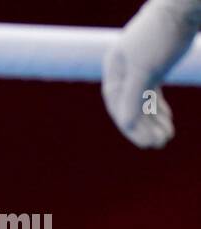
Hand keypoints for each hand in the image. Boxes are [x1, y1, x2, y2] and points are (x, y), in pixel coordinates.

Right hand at [102, 0, 200, 147]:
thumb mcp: (147, 68)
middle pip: (130, 105)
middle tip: (159, 144)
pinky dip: (159, 107)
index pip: (118, 105)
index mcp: (114, 68)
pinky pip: (153, 92)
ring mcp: (140, 66)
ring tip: (166, 137)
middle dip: (145, 126)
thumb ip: (132, 97)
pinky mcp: (156, 64)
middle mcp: (124, 69)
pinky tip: (166, 120)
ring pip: (143, 100)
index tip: (147, 142)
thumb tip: (125, 124)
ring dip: (154, 120)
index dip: (131, 126)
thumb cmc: (163, 34)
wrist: (185, 5)